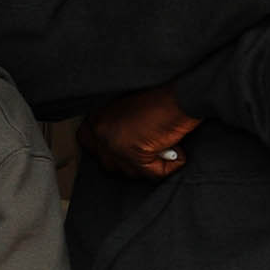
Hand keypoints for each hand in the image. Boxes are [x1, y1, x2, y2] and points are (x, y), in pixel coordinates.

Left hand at [78, 85, 201, 182]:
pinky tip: (178, 153)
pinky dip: (168, 167)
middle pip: (108, 163)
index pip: (86, 141)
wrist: (183, 95)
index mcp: (98, 117)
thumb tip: (120, 151)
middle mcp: (102, 131)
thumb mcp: (128, 110)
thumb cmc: (161, 99)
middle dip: (128, 163)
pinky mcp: (135, 154)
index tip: (122, 150)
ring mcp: (116, 144)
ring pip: (129, 172)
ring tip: (165, 149)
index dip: (104, 150)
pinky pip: (152, 174)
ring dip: (149, 165)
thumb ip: (116, 128)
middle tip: (149, 153)